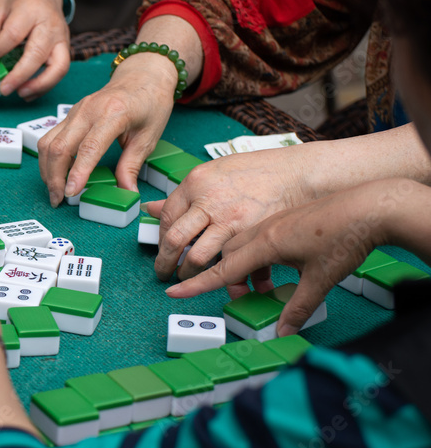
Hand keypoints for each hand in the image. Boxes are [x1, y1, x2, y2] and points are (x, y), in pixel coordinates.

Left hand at [0, 0, 68, 99]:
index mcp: (30, 9)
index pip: (13, 34)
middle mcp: (50, 24)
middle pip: (38, 53)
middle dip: (20, 75)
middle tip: (3, 89)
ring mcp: (61, 37)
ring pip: (59, 66)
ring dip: (40, 85)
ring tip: (20, 94)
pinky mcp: (64, 48)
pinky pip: (60, 70)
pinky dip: (45, 85)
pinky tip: (28, 92)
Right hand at [37, 53, 175, 205]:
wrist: (143, 75)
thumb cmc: (150, 103)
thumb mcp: (149, 137)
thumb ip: (132, 166)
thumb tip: (126, 194)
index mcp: (113, 113)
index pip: (88, 147)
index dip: (77, 172)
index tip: (71, 193)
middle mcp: (89, 110)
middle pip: (59, 146)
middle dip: (54, 177)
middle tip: (58, 200)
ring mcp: (75, 110)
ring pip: (47, 142)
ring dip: (46, 169)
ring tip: (54, 190)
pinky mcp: (70, 114)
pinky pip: (50, 137)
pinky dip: (48, 158)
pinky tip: (55, 173)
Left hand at [146, 144, 311, 281]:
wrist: (298, 173)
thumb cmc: (258, 171)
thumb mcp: (214, 172)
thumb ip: (184, 194)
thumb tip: (151, 208)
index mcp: (196, 182)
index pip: (166, 216)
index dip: (161, 238)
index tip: (163, 248)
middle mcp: (208, 200)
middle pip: (174, 240)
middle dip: (165, 262)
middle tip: (163, 272)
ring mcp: (228, 218)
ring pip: (197, 257)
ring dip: (187, 272)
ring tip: (186, 276)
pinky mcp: (248, 234)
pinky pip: (225, 260)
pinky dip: (217, 272)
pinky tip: (215, 273)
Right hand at [165, 181, 403, 335]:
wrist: (372, 204)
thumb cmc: (347, 238)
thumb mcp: (321, 280)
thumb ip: (298, 308)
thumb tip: (282, 331)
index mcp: (266, 243)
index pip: (222, 269)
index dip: (198, 283)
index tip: (175, 291)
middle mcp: (264, 230)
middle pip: (228, 255)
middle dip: (224, 277)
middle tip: (236, 296)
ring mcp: (275, 222)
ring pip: (243, 245)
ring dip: (244, 267)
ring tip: (263, 287)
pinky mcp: (287, 220)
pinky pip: (259, 238)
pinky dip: (258, 256)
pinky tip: (279, 268)